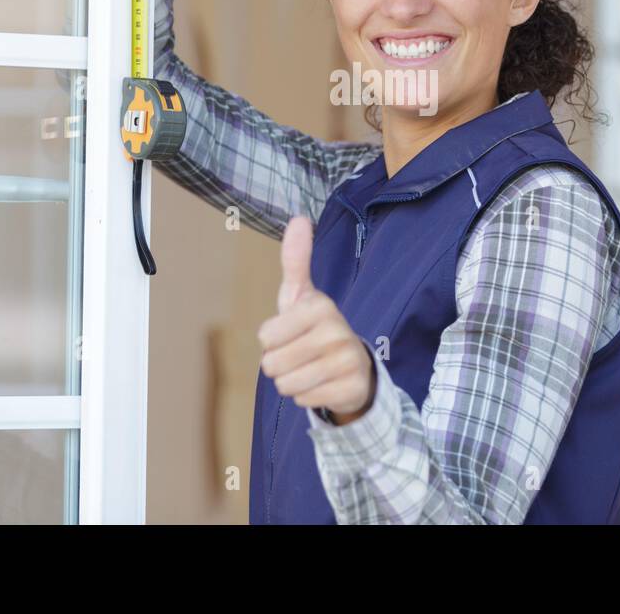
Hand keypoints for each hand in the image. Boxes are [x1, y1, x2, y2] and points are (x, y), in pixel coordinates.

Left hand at [257, 217, 376, 424]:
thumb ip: (296, 259)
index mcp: (319, 306)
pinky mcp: (351, 387)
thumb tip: (298, 218)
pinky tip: (323, 384)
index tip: (293, 333)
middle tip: (301, 355)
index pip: (265, 337)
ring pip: (286, 385)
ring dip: (292, 382)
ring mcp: (347, 360)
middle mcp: (336, 331)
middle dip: (280, 364)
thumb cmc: (315, 327)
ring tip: (310, 369)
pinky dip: (308, 397)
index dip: (272, 341)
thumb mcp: (301, 295)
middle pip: (272, 365)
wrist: (354, 366)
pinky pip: (304, 401)